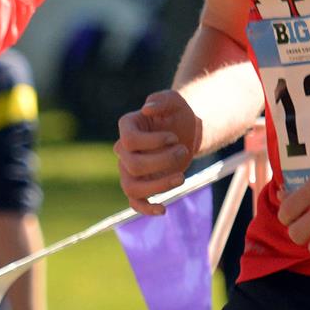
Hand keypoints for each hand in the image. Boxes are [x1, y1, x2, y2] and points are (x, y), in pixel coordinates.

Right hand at [116, 90, 203, 213]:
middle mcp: (123, 149)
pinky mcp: (141, 183)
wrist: (185, 130)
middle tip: (184, 150)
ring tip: (181, 177)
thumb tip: (147, 108)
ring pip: (132, 186)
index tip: (174, 137)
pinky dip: (146, 209)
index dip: (153, 142)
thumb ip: (163, 100)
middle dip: (163, 161)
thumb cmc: (177, 113)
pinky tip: (163, 209)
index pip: (129, 141)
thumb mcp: (175, 100)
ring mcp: (129, 168)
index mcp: (127, 127)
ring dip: (158, 185)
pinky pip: (134, 202)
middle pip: (133, 164)